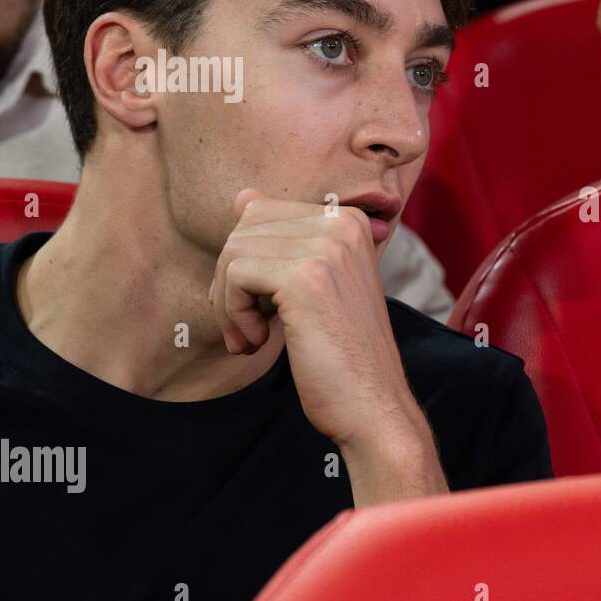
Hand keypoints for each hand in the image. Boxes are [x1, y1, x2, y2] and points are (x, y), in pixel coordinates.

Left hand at [210, 189, 445, 499]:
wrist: (372, 404)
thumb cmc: (341, 354)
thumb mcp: (313, 285)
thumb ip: (282, 240)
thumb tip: (243, 196)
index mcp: (348, 221)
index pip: (261, 213)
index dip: (248, 264)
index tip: (264, 308)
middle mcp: (342, 224)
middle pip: (243, 229)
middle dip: (231, 281)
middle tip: (249, 327)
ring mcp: (327, 247)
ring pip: (234, 250)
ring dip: (228, 303)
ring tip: (253, 337)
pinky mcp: (307, 277)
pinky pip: (235, 275)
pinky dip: (232, 315)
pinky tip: (258, 342)